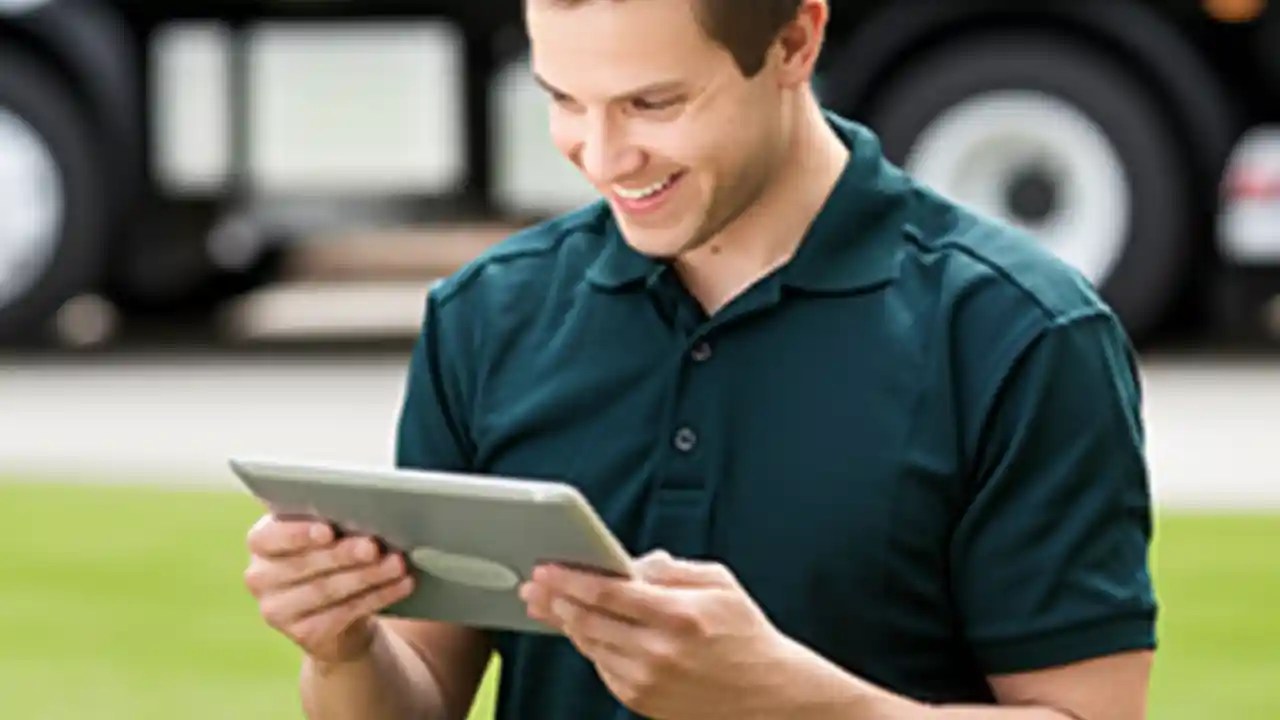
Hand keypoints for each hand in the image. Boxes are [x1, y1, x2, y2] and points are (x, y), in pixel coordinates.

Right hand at [243, 515, 414, 663]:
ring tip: (397, 563)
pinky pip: (343, 613)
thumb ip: (332, 522)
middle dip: (343, 554)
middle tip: (373, 546)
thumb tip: (367, 512)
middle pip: (303, 564)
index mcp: (262, 542)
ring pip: (325, 590)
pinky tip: (402, 585)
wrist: (338, 616)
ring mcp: (277, 610)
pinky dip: (377, 596)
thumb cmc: (334, 557)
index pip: (268, 537)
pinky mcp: (302, 634)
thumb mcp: (326, 537)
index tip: (327, 530)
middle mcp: (261, 577)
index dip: (297, 534)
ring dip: (366, 575)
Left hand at [521, 550, 807, 718]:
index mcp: (678, 615)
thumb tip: (631, 563)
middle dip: (555, 601)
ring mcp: (648, 681)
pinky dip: (590, 647)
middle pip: (588, 621)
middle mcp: (658, 652)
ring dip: (565, 624)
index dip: (570, 579)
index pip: (608, 593)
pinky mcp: (642, 702)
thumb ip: (671, 569)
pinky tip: (582, 631)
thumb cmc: (746, 636)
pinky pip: (603, 669)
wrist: (769, 696)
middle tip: (533, 586)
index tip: (547, 569)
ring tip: (547, 606)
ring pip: (590, 646)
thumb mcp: (719, 584)